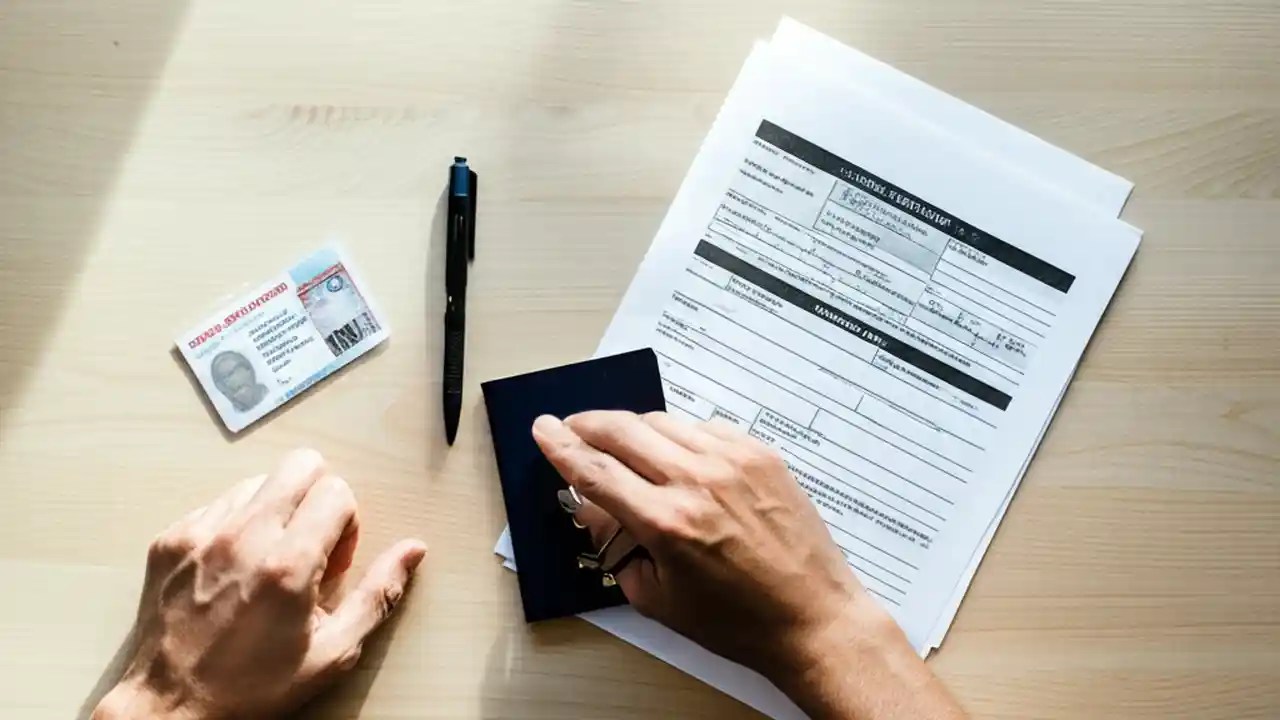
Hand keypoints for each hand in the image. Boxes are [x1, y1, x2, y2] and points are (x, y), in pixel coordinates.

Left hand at [93, 449, 427, 719]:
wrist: (168, 708)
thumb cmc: (250, 688)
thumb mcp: (331, 654)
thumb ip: (379, 595)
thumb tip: (412, 550)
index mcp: (287, 565)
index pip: (337, 490)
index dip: (348, 523)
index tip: (335, 562)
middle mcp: (242, 538)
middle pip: (301, 465)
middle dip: (318, 498)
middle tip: (311, 547)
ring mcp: (201, 534)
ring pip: (260, 481)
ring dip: (276, 511)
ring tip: (270, 562)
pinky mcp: (171, 539)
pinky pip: (220, 503)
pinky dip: (237, 524)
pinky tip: (236, 569)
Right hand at [533, 411, 964, 719]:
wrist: (813, 616)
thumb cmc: (739, 621)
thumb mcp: (659, 598)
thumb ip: (617, 548)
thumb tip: (594, 510)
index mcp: (667, 523)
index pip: (595, 470)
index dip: (560, 447)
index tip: (543, 430)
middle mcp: (698, 482)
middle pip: (622, 430)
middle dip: (588, 425)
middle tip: (573, 429)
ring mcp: (734, 462)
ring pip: (662, 421)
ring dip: (633, 429)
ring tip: (624, 448)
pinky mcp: (761, 455)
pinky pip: (704, 427)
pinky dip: (680, 436)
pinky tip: (677, 456)